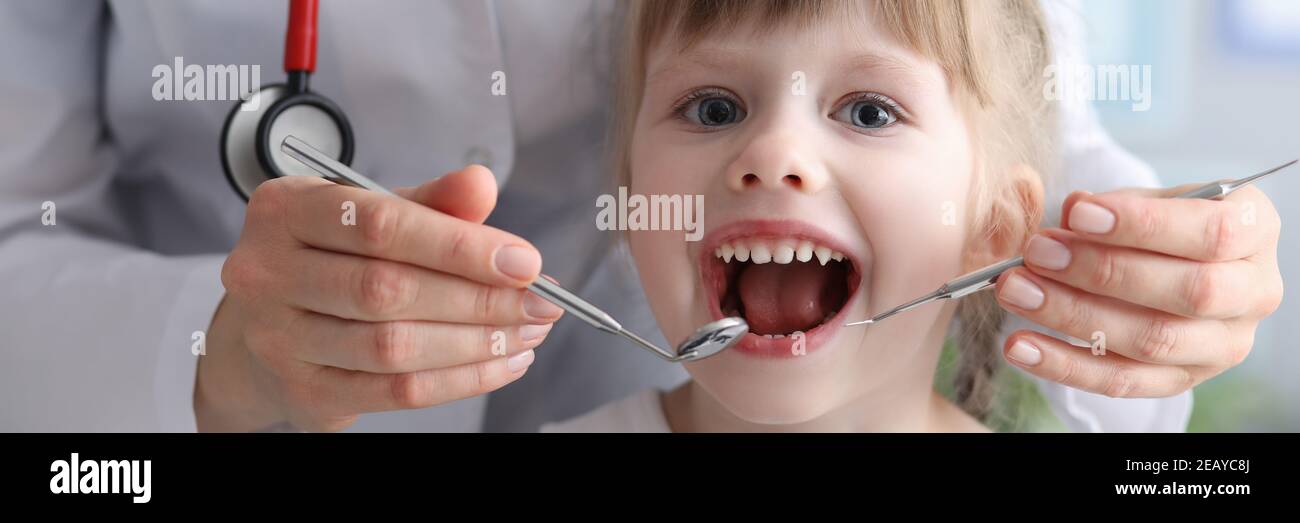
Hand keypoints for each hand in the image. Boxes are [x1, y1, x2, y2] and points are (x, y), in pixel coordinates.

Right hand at [195, 165, 562, 430]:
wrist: (266, 331)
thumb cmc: (332, 259)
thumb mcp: (374, 214)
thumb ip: (431, 201)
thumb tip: (480, 184)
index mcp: (286, 209)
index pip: (380, 224)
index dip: (459, 245)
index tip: (523, 260)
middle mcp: (267, 272)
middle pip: (388, 289)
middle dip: (480, 298)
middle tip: (540, 303)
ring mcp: (278, 338)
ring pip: (393, 346)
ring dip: (476, 343)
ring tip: (527, 333)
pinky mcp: (304, 390)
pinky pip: (395, 392)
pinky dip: (459, 379)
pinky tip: (500, 363)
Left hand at [996, 184, 1282, 397]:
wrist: (1173, 262)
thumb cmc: (1159, 223)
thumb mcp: (1146, 199)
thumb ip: (1115, 203)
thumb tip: (1078, 210)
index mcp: (1255, 232)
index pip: (1212, 233)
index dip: (1143, 225)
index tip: (1077, 214)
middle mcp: (1252, 293)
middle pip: (1187, 291)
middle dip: (1102, 271)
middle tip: (1036, 253)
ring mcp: (1221, 345)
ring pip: (1151, 340)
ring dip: (1073, 315)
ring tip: (1016, 290)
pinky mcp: (1181, 380)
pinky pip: (1121, 381)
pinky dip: (1063, 365)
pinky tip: (1018, 346)